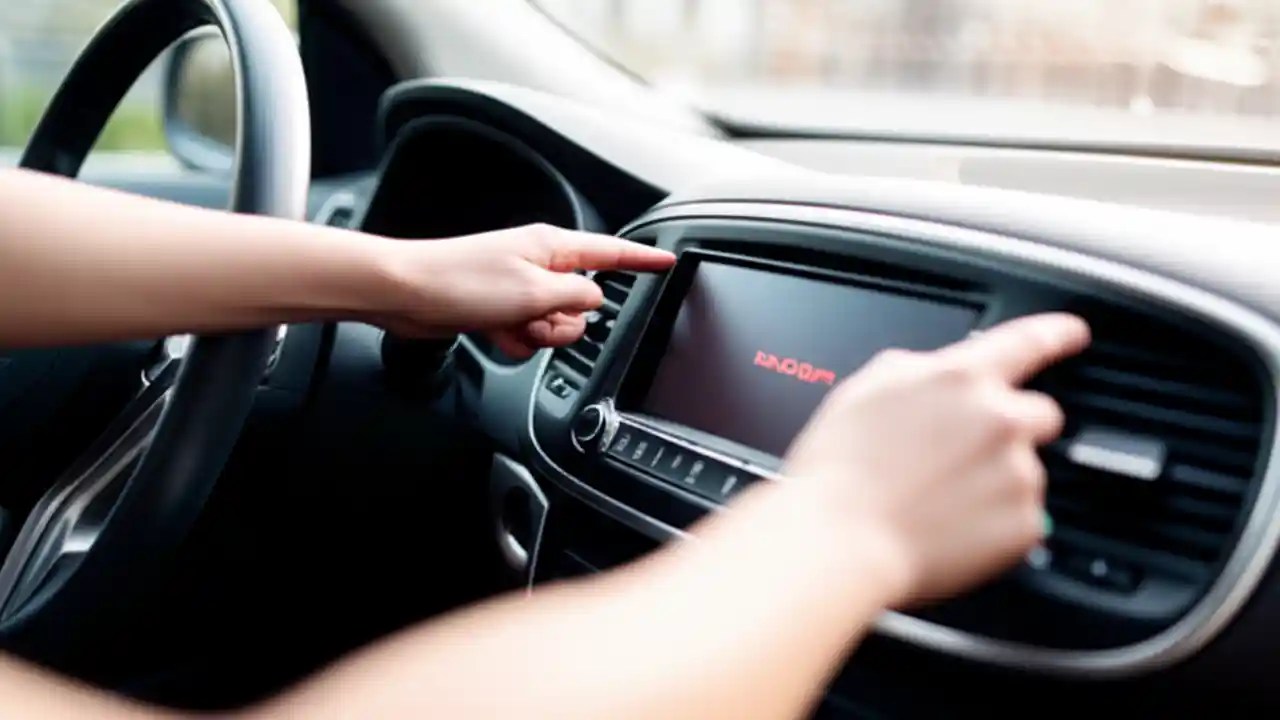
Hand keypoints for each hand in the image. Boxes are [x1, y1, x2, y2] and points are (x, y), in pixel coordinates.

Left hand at [372, 224, 674, 357]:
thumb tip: (595, 301)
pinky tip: (497, 334)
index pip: (611, 253)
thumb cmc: (460, 281)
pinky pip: (528, 334)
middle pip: (582, 302)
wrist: (405, 293)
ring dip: (539, 334)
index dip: (642, 260)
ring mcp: (518, 287)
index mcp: (551, 247)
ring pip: (556, 324)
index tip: (668, 262)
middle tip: (538, 318)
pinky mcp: (499, 308)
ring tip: (510, 325)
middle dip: (566, 321)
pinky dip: (517, 340)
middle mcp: (538, 264)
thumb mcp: (532, 292)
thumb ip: (575, 297)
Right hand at [780, 313, 1089, 605]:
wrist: (841, 540)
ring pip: (1026, 471)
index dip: (1056, 333)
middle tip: (965, 457)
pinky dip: (995, 525)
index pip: (1028, 340)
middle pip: (1041, 414)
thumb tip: (934, 373)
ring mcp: (1019, 474)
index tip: (1074, 332)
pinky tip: (950, 528)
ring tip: (940, 501)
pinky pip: (1023, 520)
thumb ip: (916, 371)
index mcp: (961, 379)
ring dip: (996, 482)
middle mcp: (1001, 419)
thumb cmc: (840, 469)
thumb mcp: (865, 389)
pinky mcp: (1025, 524)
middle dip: (1013, 430)